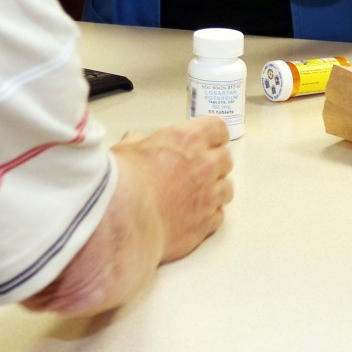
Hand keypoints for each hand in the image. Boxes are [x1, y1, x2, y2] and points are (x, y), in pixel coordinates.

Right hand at [112, 117, 233, 262]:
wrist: (126, 219)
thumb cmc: (124, 183)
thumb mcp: (125, 150)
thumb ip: (136, 142)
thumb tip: (135, 140)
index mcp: (187, 139)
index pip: (217, 128)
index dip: (213, 134)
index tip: (209, 138)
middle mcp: (204, 165)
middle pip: (225, 158)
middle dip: (215, 162)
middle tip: (200, 167)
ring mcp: (209, 195)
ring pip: (227, 188)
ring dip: (216, 189)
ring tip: (199, 193)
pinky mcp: (206, 223)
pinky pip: (219, 216)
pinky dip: (210, 214)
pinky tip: (195, 214)